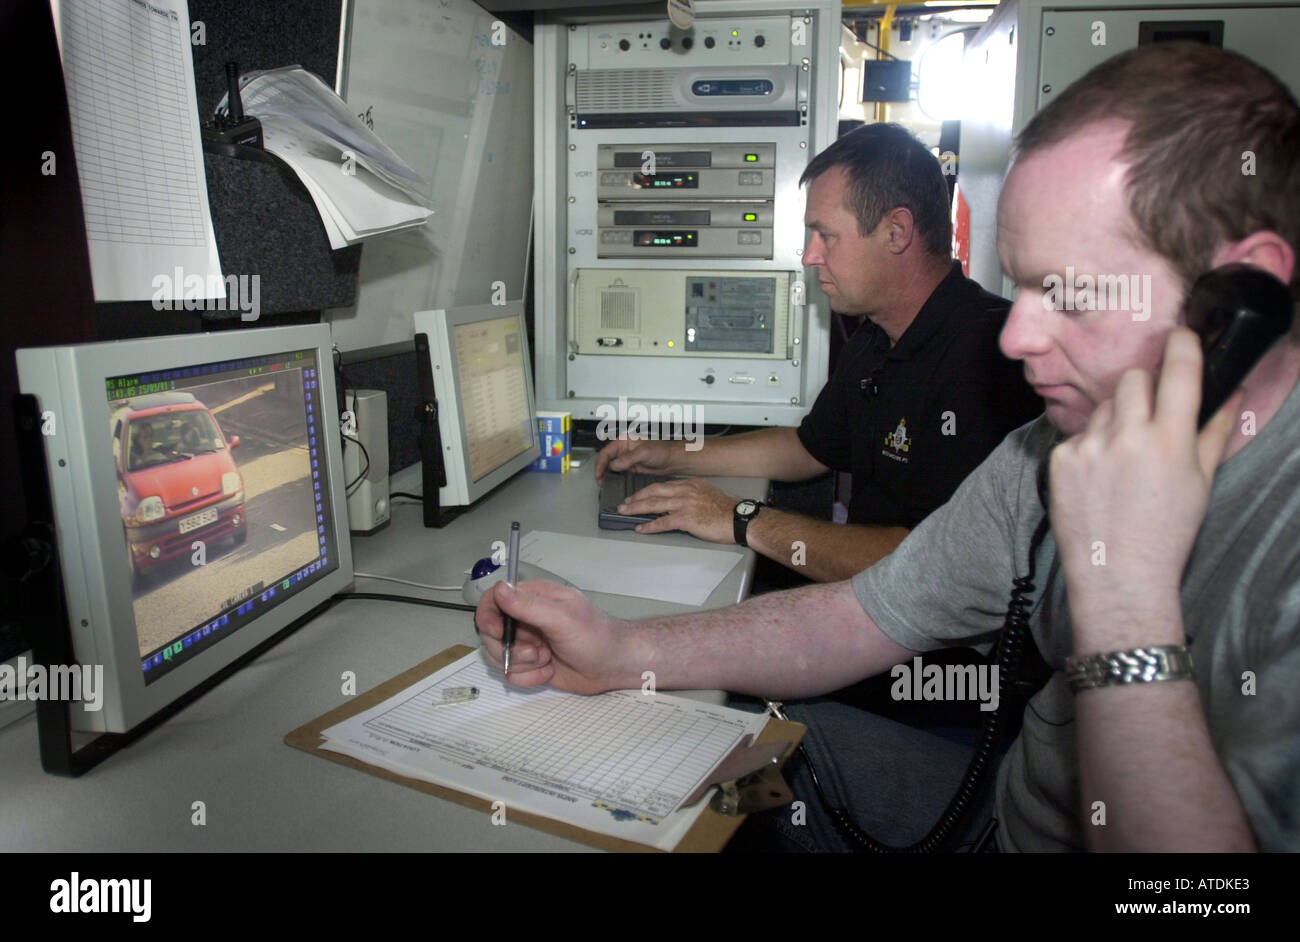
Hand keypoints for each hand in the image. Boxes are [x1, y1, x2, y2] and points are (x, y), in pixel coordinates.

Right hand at [475, 579, 628, 691]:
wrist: (614, 666)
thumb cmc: (597, 637)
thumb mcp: (563, 618)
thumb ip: (530, 606)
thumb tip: (500, 589)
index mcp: (534, 598)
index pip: (494, 598)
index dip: (488, 615)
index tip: (498, 632)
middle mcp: (526, 618)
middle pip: (490, 631)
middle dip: (509, 647)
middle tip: (535, 652)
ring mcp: (527, 642)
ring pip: (498, 654)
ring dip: (520, 663)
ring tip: (546, 660)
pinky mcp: (530, 664)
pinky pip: (511, 673)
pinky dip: (527, 677)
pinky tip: (548, 672)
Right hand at [594, 438, 675, 483]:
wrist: (673, 460)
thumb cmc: (663, 450)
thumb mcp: (644, 452)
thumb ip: (628, 458)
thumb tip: (614, 465)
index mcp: (624, 441)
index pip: (607, 452)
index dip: (601, 463)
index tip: (599, 473)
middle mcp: (624, 450)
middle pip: (606, 460)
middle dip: (601, 470)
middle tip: (600, 481)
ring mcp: (627, 460)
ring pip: (611, 468)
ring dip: (607, 475)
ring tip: (604, 483)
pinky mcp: (631, 468)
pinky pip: (619, 474)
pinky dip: (614, 478)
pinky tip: (614, 483)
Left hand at [620, 477, 735, 543]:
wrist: (739, 519)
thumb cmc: (727, 510)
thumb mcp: (708, 494)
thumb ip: (692, 495)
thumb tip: (677, 502)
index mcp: (690, 484)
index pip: (663, 485)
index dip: (647, 490)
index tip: (639, 494)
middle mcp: (685, 491)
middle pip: (654, 491)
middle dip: (636, 497)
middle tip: (625, 503)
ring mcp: (684, 504)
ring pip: (654, 504)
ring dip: (636, 508)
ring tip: (626, 512)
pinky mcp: (686, 519)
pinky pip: (662, 522)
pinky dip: (649, 526)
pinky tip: (641, 528)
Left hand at [1048, 329, 1239, 648]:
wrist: (1119, 575)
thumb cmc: (1167, 533)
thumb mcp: (1201, 483)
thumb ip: (1214, 433)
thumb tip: (1232, 395)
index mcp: (1170, 439)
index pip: (1178, 371)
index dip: (1181, 345)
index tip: (1180, 335)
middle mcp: (1127, 436)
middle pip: (1133, 379)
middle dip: (1144, 387)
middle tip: (1151, 414)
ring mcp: (1089, 446)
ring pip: (1104, 407)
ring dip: (1116, 419)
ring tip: (1124, 458)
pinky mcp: (1060, 459)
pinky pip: (1079, 435)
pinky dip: (1090, 447)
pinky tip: (1099, 478)